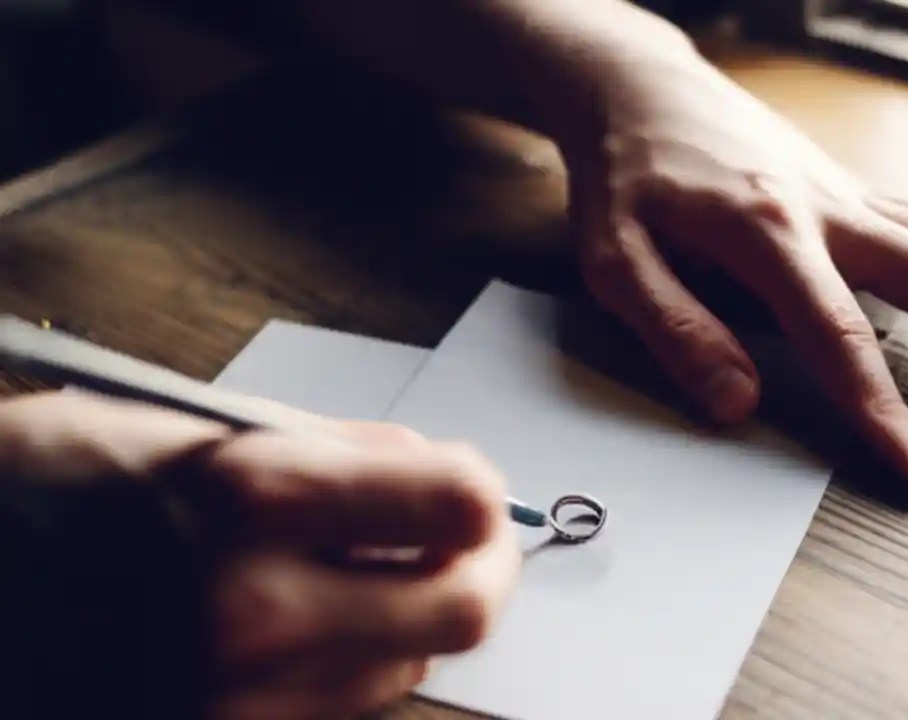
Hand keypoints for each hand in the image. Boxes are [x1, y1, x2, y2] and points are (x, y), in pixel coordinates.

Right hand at [0, 392, 519, 719]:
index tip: (470, 486)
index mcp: (254, 500)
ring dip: (409, 615)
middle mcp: (257, 613)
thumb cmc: (58, 485)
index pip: (461, 506)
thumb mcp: (196, 428)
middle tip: (469, 541)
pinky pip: (346, 707)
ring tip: (347, 572)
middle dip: (482, 569)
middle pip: (464, 611)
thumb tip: (440, 468)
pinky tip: (306, 621)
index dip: (484, 492)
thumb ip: (339, 449)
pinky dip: (355, 661)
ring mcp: (240, 699)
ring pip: (411, 666)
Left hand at [559, 39, 907, 489]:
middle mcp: (831, 209)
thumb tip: (739, 405)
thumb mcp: (615, 255)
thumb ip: (676, 328)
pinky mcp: (864, 194)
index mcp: (766, 232)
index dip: (890, 412)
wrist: (644, 88)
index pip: (841, 337)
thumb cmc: (625, 176)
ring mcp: (857, 196)